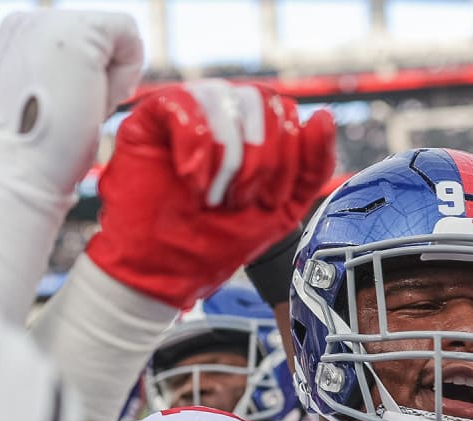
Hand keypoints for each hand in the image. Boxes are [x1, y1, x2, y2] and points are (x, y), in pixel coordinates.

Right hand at [0, 9, 142, 194]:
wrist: (21, 174)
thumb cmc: (34, 155)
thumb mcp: (38, 100)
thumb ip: (56, 76)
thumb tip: (89, 77)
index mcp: (10, 40)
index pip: (74, 47)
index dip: (79, 84)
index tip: (59, 113)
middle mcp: (22, 23)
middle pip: (95, 41)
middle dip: (94, 81)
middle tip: (67, 115)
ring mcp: (47, 22)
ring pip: (113, 39)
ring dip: (107, 83)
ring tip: (75, 110)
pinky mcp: (79, 30)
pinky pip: (129, 36)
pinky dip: (125, 75)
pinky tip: (94, 102)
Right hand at [86, 80, 335, 308]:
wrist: (160, 271)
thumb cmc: (212, 242)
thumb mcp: (279, 210)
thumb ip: (311, 167)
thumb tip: (323, 116)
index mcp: (252, 132)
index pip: (286, 114)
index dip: (288, 156)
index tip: (267, 201)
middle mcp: (222, 113)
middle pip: (261, 99)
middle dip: (260, 158)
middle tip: (237, 200)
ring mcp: (186, 111)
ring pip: (225, 97)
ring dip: (228, 154)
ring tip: (211, 195)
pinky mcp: (149, 117)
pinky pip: (185, 102)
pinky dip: (194, 144)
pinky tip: (189, 179)